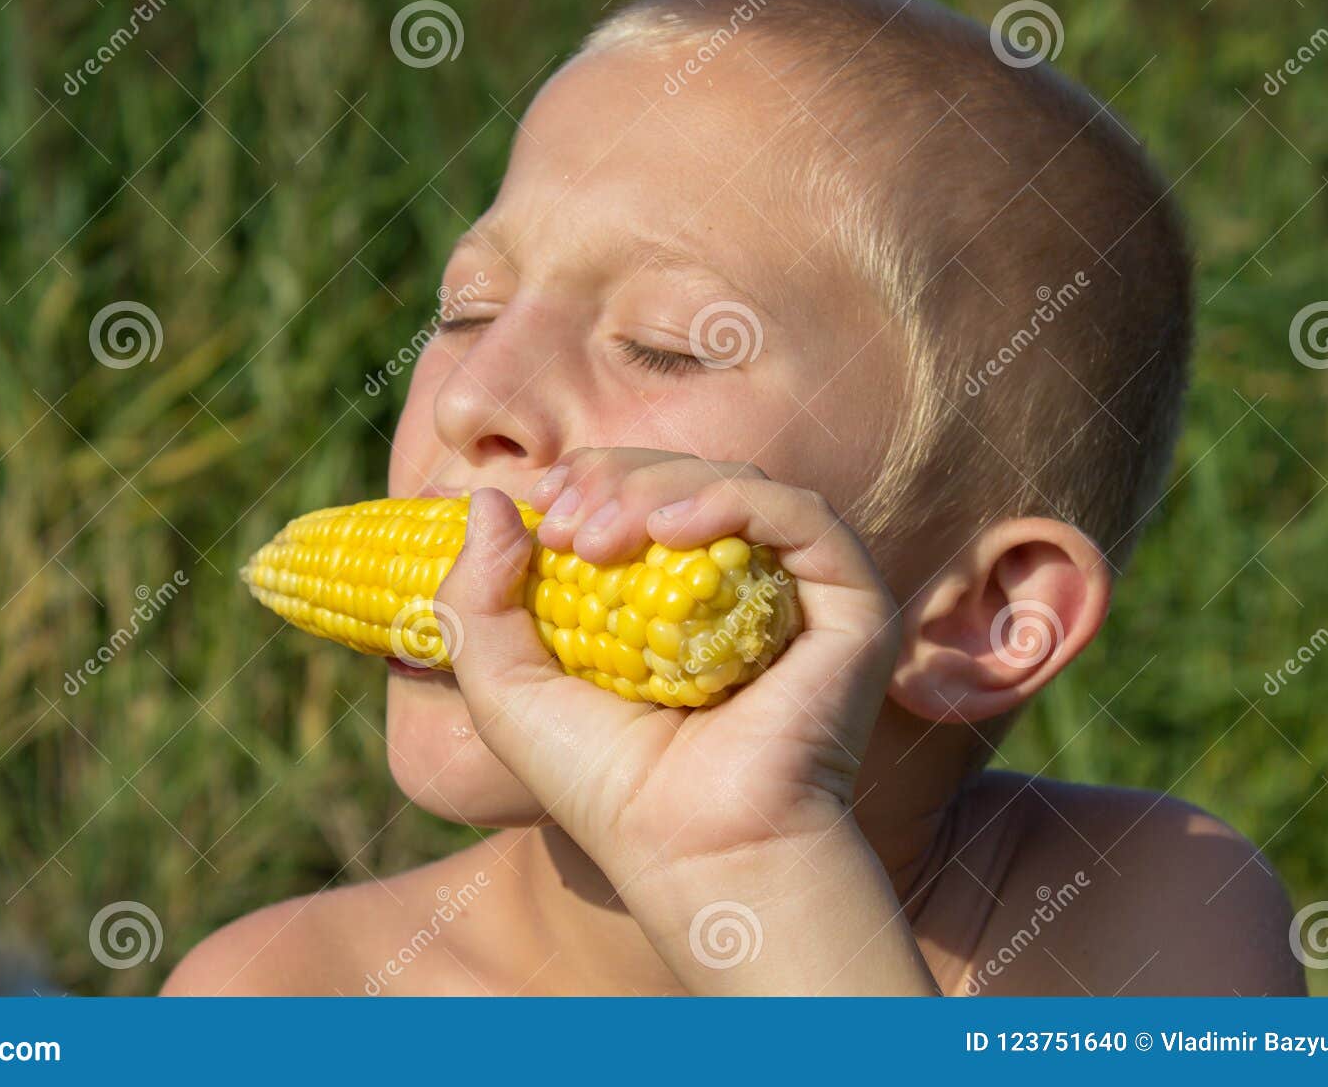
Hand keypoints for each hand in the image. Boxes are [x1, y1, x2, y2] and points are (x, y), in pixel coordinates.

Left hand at [435, 447, 902, 879]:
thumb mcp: (507, 688)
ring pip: (737, 486)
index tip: (543, 497)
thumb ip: (477, 599)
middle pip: (685, 481)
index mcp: (671, 597)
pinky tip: (667, 527)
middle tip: (567, 523)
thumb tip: (491, 501)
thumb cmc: (604, 786)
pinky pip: (801, 517)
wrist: (692, 849)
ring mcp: (799, 591)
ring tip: (598, 537)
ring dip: (658, 487)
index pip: (640, 498)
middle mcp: (739, 587)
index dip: (592, 478)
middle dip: (615, 479)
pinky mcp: (851, 602)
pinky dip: (730, 501)